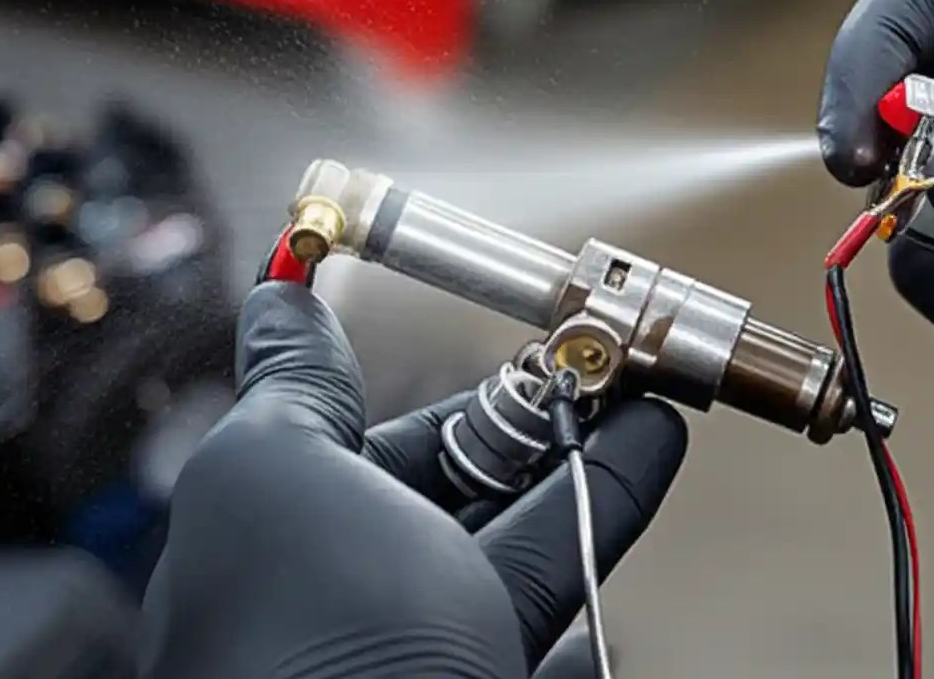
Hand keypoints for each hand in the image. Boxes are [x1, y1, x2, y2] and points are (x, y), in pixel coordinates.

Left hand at [138, 282, 687, 677]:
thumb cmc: (310, 629)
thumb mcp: (279, 471)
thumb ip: (292, 385)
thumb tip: (276, 291)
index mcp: (289, 531)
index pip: (382, 443)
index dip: (462, 395)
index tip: (532, 345)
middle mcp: (354, 594)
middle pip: (466, 493)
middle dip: (541, 426)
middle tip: (613, 370)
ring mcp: (424, 654)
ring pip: (526, 550)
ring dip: (593, 477)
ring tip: (657, 415)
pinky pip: (561, 631)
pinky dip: (602, 578)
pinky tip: (632, 529)